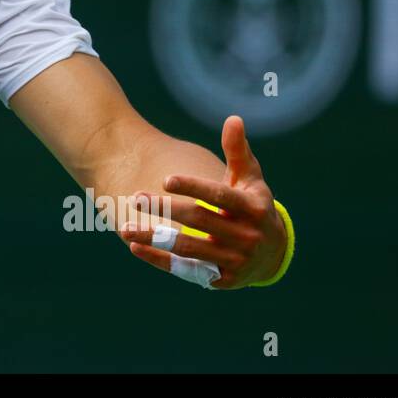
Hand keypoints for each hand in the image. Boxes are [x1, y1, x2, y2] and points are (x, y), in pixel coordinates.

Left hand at [117, 115, 286, 289]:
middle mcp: (246, 236)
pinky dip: (160, 260)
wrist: (273, 253)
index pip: (220, 196)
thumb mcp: (250, 179)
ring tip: (124, 228)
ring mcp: (234, 260)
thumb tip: (233, 118)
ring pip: (188, 248)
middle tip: (135, 197)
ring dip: (155, 238)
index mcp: (253, 208)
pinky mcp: (221, 279)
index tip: (166, 180)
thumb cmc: (253, 205)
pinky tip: (135, 247)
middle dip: (165, 209)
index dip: (193, 187)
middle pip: (200, 220)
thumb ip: (238, 151)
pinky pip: (186, 270)